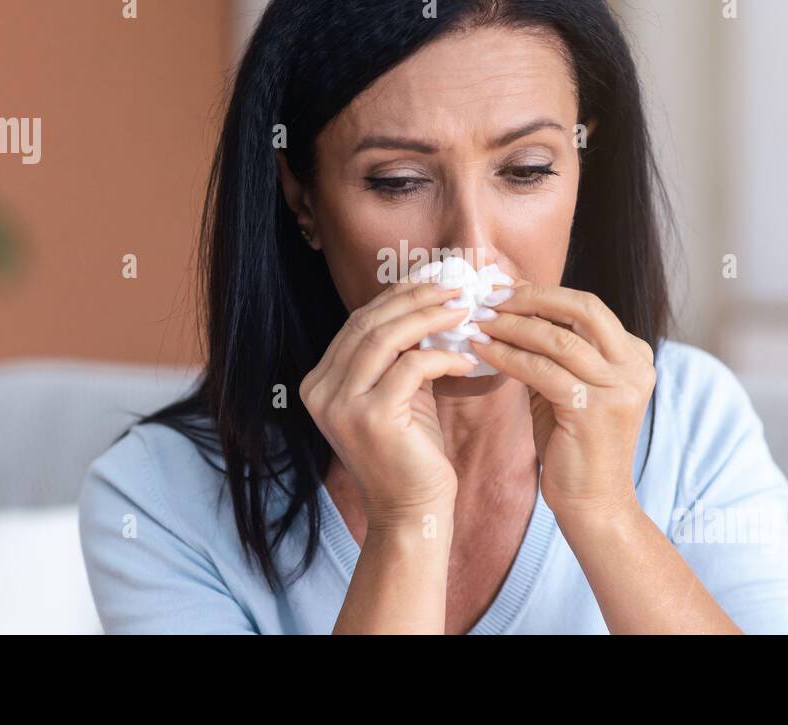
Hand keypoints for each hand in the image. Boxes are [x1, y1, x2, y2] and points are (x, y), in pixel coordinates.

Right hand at [300, 281, 478, 528]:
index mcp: (320, 382)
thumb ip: (400, 353)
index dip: (397, 295)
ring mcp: (341, 404)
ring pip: (385, 338)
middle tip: (454, 284)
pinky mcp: (371, 417)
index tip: (432, 277)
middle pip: (368, 323)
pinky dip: (443, 356)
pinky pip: (411, 367)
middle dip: (415, 297)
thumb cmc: (410, 452)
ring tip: (463, 307)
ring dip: (429, 316)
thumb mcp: (399, 393)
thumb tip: (429, 301)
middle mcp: (321, 390)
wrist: (410, 510)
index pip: (359, 322)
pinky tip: (467, 358)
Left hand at [472, 284, 655, 515]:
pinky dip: (508, 356)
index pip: (587, 307)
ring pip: (558, 339)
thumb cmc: (574, 443)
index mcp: (634, 355)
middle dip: (532, 297)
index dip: (543, 293)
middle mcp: (634, 366)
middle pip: (583, 308)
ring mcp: (618, 388)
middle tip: (491, 297)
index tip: (504, 289)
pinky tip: (483, 349)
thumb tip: (510, 310)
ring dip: (512, 326)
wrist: (592, 501)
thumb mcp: (567, 386)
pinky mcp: (593, 410)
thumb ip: (551, 351)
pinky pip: (541, 370)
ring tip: (478, 321)